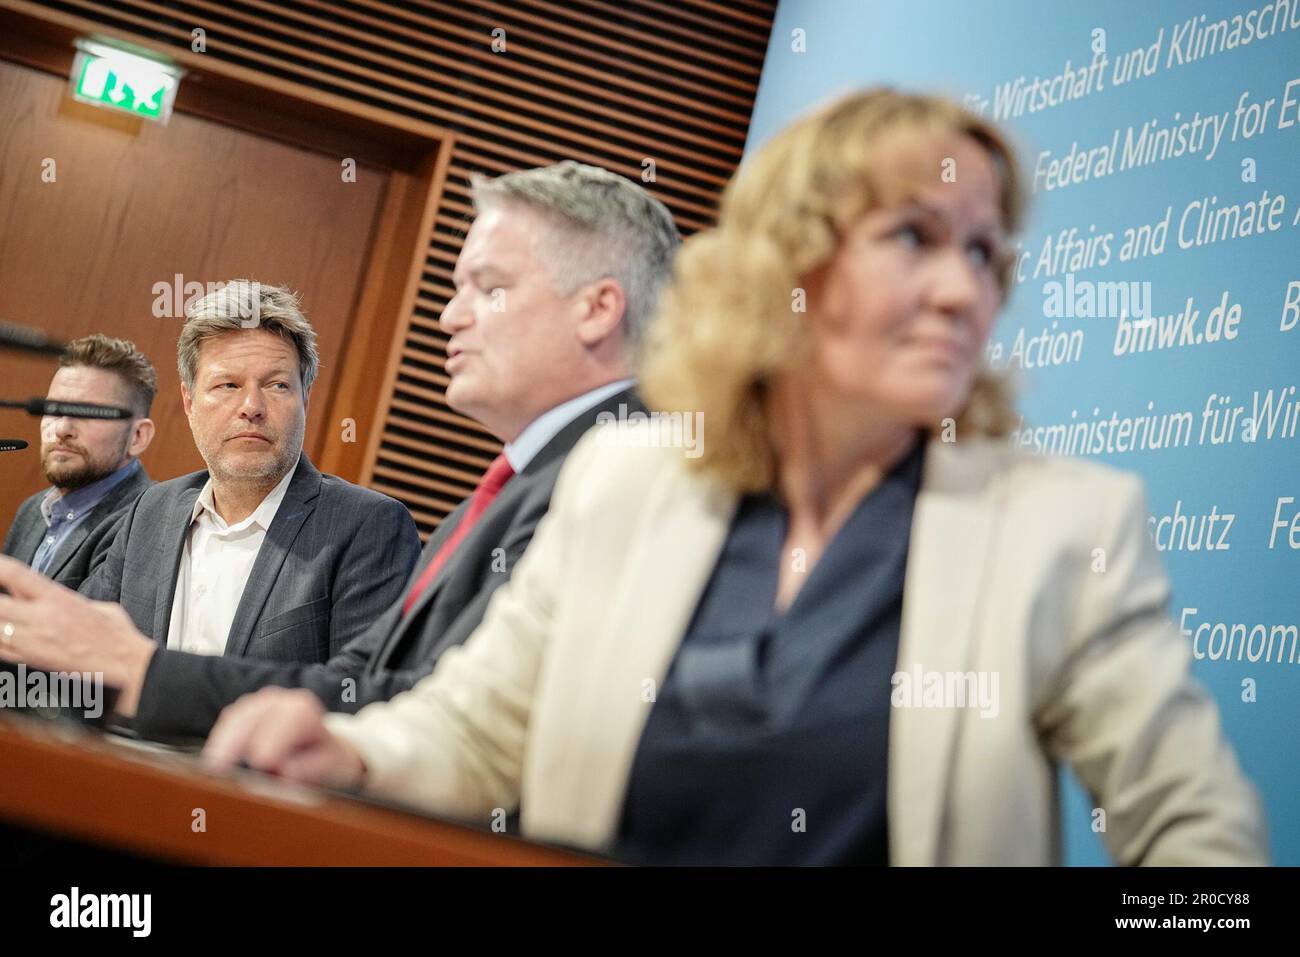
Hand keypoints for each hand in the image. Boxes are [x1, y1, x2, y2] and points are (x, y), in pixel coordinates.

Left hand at [0, 555, 154, 715]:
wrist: (125, 665)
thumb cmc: (115, 635)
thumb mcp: (95, 603)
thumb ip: (61, 596)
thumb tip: (36, 590)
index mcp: (59, 599)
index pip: (16, 575)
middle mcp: (41, 619)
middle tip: (0, 596)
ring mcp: (32, 642)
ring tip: (4, 617)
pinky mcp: (29, 661)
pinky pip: (0, 650)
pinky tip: (2, 635)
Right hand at [203, 687, 366, 789]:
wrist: (322, 747)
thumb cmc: (326, 758)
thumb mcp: (330, 765)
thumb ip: (310, 767)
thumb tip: (286, 770)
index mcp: (305, 711)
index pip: (291, 718)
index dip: (274, 738)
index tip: (261, 761)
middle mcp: (281, 701)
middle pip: (256, 714)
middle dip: (237, 740)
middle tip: (221, 767)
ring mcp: (258, 703)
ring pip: (237, 717)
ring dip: (223, 741)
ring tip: (212, 768)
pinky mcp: (242, 713)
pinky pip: (228, 723)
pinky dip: (219, 741)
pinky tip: (213, 760)